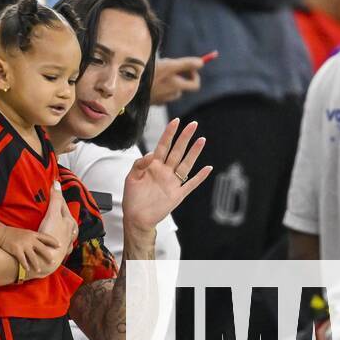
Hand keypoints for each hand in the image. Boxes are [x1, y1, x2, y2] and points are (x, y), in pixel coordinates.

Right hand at [0, 226, 59, 275]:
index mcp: (33, 234)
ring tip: (39, 270)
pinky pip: (23, 260)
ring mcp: (23, 245)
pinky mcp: (16, 250)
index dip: (53, 241)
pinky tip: (28, 270)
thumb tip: (42, 243)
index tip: (60, 246)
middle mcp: (30, 239)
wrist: (1, 234)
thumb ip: (34, 237)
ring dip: (37, 264)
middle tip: (53, 262)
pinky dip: (25, 265)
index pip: (46, 237)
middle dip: (48, 256)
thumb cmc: (14, 234)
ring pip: (33, 257)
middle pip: (42, 248)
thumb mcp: (26, 232)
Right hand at [32, 183, 77, 277]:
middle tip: (57, 206)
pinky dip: (62, 240)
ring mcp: (66, 241)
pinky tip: (59, 241)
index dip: (57, 196)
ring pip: (68, 231)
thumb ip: (56, 199)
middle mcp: (70, 231)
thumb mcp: (52, 214)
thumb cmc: (51, 236)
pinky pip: (63, 243)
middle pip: (67, 218)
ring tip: (61, 224)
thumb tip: (57, 183)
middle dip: (63, 212)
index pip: (62, 204)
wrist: (48, 258)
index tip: (53, 189)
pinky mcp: (61, 250)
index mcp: (69, 221)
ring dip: (65, 227)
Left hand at [123, 119, 211, 233]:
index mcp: (153, 166)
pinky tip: (208, 168)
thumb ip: (139, 164)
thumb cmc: (132, 198)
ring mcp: (172, 182)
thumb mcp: (131, 178)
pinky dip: (200, 177)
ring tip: (202, 140)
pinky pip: (191, 184)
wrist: (136, 218)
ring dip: (194, 152)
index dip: (169, 133)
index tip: (176, 121)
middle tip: (193, 124)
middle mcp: (165, 171)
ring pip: (185, 164)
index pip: (163, 146)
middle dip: (185, 137)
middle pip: (177, 151)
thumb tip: (151, 155)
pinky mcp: (177, 194)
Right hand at [151, 56, 204, 103]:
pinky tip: (150, 80)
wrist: (128, 85)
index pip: (195, 85)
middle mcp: (170, 96)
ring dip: (169, 81)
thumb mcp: (169, 65)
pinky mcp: (152, 102)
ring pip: (171, 90)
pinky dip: (160, 87)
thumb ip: (186, 64)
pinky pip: (161, 94)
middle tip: (171, 67)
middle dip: (179, 76)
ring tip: (157, 72)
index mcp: (176, 87)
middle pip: (183, 86)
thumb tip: (202, 63)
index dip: (194, 75)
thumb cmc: (150, 74)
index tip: (188, 67)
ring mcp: (161, 100)